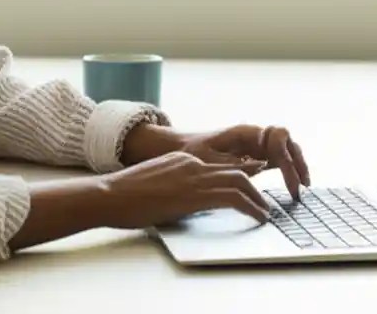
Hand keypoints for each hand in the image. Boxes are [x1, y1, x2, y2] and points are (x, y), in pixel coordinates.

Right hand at [98, 151, 270, 227]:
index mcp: (182, 159)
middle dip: (254, 185)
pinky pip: (235, 197)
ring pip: (240, 181)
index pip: (218, 166)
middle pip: (235, 170)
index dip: (238, 175)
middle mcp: (193, 163)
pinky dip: (252, 207)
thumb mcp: (154, 186)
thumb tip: (185, 204)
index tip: (249, 186)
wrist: (111, 194)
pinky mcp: (196, 192)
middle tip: (263, 200)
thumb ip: (174, 189)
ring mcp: (195, 175)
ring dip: (258, 198)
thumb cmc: (124, 197)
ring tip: (265, 212)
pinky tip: (259, 217)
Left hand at [181, 125, 310, 199]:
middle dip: (297, 163)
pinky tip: (294, 185)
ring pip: (286, 149)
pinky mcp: (256, 154)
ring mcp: (257, 144)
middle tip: (303, 186)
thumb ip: (235, 163)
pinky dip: (289, 169)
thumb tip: (261, 166)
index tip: (290, 181)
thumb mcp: (209, 159)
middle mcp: (255, 135)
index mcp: (245, 132)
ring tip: (303, 186)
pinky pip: (279, 158)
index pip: (277, 139)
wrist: (183, 147)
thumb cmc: (193, 151)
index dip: (286, 160)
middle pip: (287, 142)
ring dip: (297, 165)